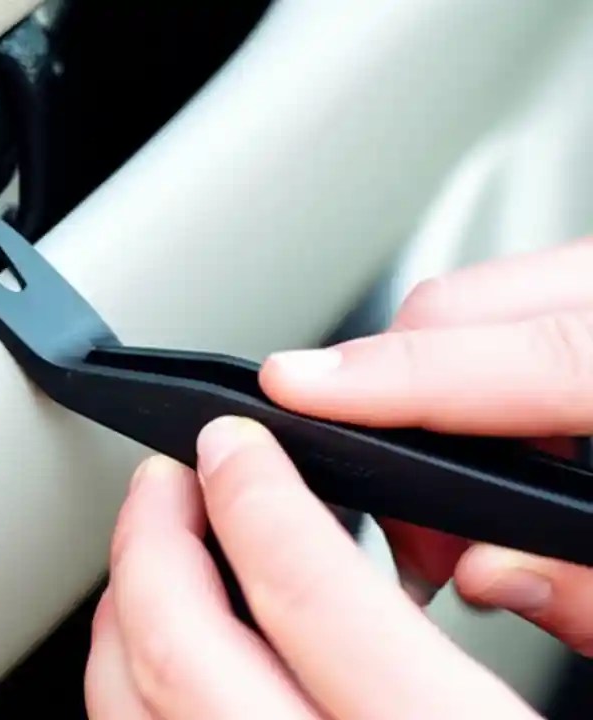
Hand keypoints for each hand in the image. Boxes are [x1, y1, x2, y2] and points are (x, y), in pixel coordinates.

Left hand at [86, 420, 537, 717]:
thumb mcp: (540, 711)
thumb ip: (525, 615)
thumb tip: (479, 555)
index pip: (308, 593)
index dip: (254, 498)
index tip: (231, 446)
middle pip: (178, 648)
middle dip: (149, 542)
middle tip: (164, 482)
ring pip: (128, 705)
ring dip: (124, 613)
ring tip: (149, 554)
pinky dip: (125, 686)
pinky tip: (150, 655)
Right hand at [260, 237, 592, 652]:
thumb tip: (490, 570)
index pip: (544, 352)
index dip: (406, 378)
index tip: (303, 392)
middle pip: (478, 307)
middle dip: (396, 406)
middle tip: (416, 535)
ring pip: (482, 301)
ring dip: (431, 395)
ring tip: (461, 512)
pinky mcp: (587, 295)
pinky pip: (510, 308)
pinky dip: (472, 376)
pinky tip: (501, 453)